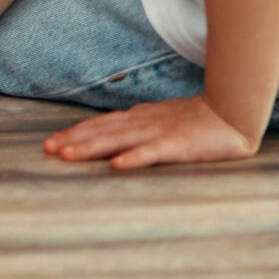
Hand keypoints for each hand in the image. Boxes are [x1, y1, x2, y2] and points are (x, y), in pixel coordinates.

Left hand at [42, 93, 259, 170]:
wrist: (231, 113)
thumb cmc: (195, 120)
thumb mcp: (159, 120)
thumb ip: (136, 126)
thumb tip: (110, 131)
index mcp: (137, 118)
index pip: (99, 125)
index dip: (74, 133)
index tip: (50, 144)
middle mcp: (142, 122)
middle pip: (101, 131)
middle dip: (72, 140)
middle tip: (47, 150)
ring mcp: (159, 132)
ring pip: (118, 139)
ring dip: (91, 147)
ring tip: (67, 155)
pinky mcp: (179, 145)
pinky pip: (153, 152)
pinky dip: (135, 158)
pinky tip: (118, 166)